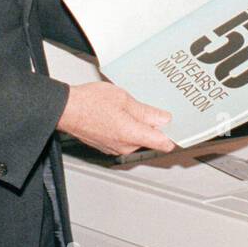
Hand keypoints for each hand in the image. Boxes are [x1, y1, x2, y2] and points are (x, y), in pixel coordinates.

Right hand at [57, 82, 174, 155]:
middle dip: (153, 126)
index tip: (182, 132)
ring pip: (136, 138)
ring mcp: (114, 147)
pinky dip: (126, 128)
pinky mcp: (106, 145)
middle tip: (154, 110)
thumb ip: (146, 111)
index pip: (162, 143)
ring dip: (138, 126)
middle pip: (149, 139)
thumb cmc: (89, 103)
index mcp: (132, 134)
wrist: (65, 109)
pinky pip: (124, 138)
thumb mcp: (123, 99)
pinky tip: (118, 113)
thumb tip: (163, 119)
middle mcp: (124, 146)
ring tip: (129, 107)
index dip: (174, 137)